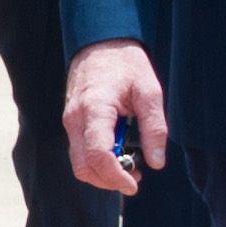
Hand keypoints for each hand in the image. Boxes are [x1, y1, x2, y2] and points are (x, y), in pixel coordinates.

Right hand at [65, 40, 162, 195]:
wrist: (101, 42)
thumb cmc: (127, 64)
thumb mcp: (149, 92)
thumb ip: (154, 129)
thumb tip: (156, 163)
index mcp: (94, 109)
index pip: (97, 156)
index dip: (116, 177)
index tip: (135, 184)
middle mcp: (75, 118)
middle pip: (84, 167)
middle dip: (109, 180)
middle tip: (136, 177)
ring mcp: (69, 121)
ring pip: (79, 163)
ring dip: (103, 173)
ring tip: (131, 164)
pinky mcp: (71, 122)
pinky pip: (80, 152)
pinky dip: (97, 161)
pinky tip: (119, 152)